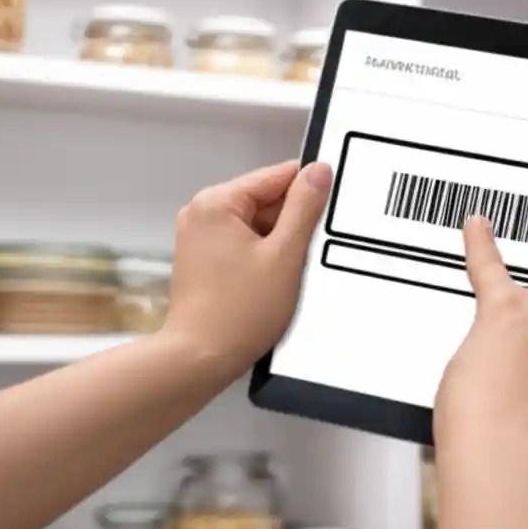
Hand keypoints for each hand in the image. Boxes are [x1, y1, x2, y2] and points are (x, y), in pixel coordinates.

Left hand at [162, 160, 332, 379]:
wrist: (199, 358)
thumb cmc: (242, 310)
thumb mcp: (285, 255)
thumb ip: (304, 208)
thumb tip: (319, 169)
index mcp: (217, 202)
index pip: (276, 176)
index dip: (308, 191)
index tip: (329, 214)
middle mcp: (201, 211)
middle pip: (263, 198)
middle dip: (291, 220)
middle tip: (309, 251)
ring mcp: (197, 235)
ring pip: (254, 222)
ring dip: (278, 240)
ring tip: (290, 270)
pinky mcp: (200, 258)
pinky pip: (241, 241)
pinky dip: (261, 254)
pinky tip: (273, 278)